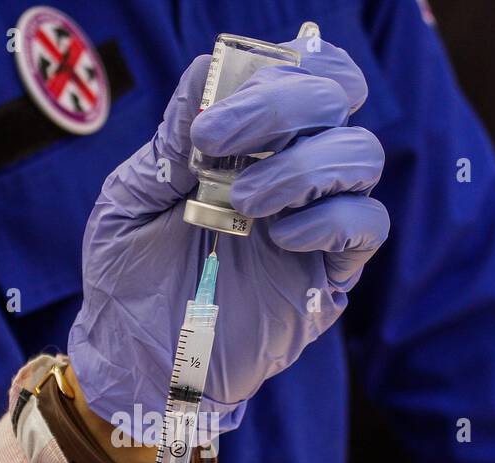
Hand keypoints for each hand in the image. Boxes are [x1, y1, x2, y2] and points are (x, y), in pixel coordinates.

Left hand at [69, 37, 388, 441]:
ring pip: (362, 154)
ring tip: (240, 203)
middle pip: (338, 97)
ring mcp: (315, 221)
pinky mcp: (330, 276)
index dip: (279, 67)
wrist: (133, 363)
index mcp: (247, 142)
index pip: (300, 71)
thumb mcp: (129, 200)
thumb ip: (169, 142)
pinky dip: (329, 219)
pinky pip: (367, 225)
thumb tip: (208, 81)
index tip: (212, 110)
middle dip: (285, 103)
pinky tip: (277, 237)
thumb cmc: (127, 279)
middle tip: (217, 141)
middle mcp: (291, 170)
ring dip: (302, 164)